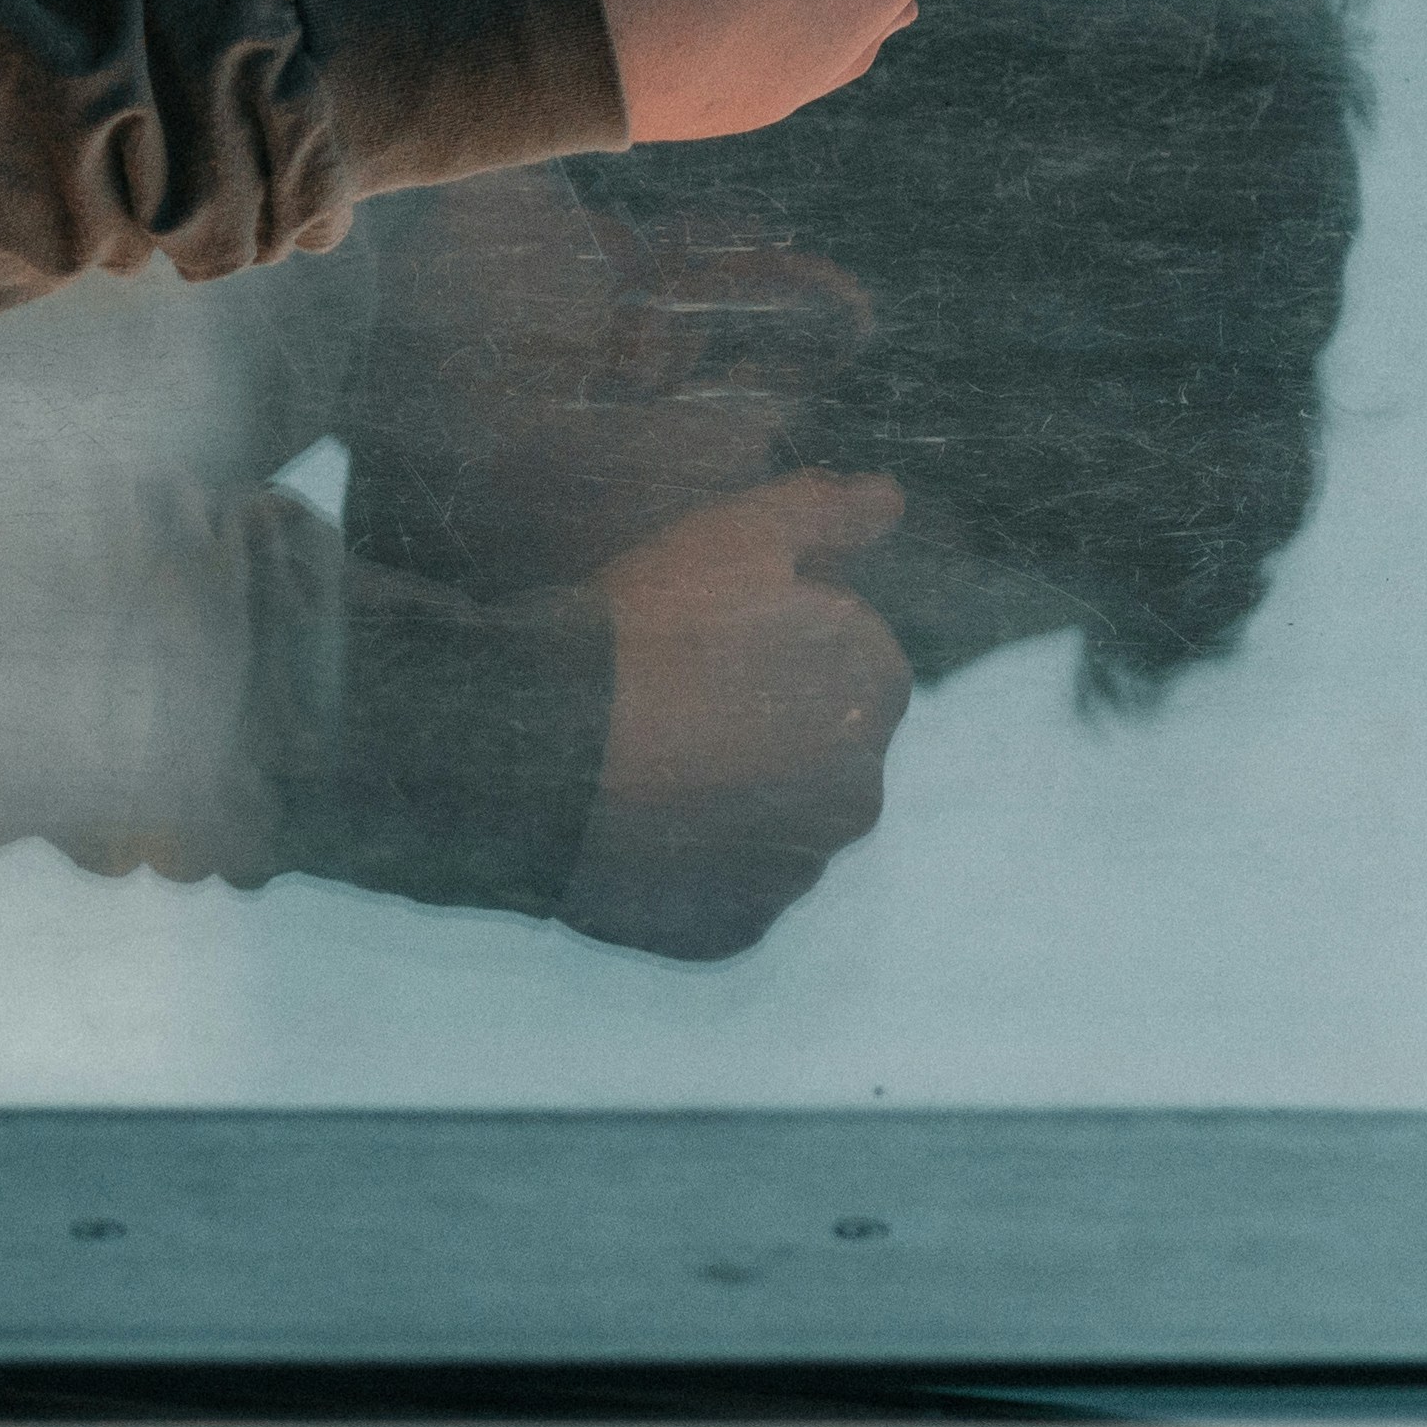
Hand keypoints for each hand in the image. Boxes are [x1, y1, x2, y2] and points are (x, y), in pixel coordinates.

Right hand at [568, 468, 913, 958]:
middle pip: (821, 744)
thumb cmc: (648, 621)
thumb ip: (832, 510)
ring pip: (774, 819)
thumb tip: (891, 500)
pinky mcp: (735, 926)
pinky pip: (724, 882)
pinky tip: (638, 815)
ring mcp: (798, 870)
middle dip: (769, 719)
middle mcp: (860, 794)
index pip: (853, 656)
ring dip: (733, 792)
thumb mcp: (743, 531)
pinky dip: (694, 857)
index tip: (712, 630)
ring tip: (647, 753)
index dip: (782, 634)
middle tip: (676, 689)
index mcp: (876, 694)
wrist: (536, 738)